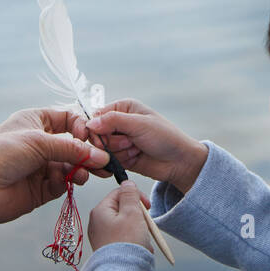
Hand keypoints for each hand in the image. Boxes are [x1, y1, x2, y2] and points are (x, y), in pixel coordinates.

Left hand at [0, 107, 110, 223]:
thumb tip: (100, 155)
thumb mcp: (38, 142)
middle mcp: (40, 143)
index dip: (82, 127)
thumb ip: (72, 148)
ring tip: (84, 174)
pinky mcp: (41, 189)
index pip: (69, 120)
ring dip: (80, 169)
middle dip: (89, 153)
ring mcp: (41, 167)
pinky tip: (66, 180)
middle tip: (104, 162)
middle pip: (74, 146)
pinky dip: (66, 181)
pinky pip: (62, 183)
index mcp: (37, 122)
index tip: (90, 138)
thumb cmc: (0, 153)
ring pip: (71, 166)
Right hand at [74, 99, 207, 194]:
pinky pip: (108, 162)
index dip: (96, 128)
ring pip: (103, 150)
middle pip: (97, 135)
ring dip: (121, 152)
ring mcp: (119, 141)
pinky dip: (119, 162)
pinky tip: (134, 158)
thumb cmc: (166, 137)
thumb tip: (90, 123)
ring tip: (138, 149)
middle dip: (114, 142)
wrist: (179, 161)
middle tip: (131, 141)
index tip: (103, 136)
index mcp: (123, 108)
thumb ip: (113, 121)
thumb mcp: (140, 124)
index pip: (96, 116)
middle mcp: (119, 123)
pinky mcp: (120, 157)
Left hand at [87, 181, 152, 251]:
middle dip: (138, 217)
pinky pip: (124, 239)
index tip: (148, 206)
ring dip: (138, 231)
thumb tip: (127, 182)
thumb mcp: (132, 212)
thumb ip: (130, 194)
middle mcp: (97, 223)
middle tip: (146, 226)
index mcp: (100, 210)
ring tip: (143, 242)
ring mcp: (101, 237)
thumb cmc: (126, 242)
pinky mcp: (107, 249)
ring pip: (126, 225)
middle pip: (123, 210)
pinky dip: (134, 242)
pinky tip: (140, 250)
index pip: (119, 192)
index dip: (136, 197)